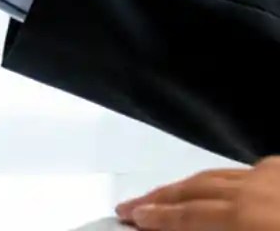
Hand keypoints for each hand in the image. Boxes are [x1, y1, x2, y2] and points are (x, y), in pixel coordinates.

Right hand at [115, 158, 279, 229]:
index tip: (131, 216)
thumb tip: (179, 227)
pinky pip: (244, 170)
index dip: (157, 217)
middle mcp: (252, 187)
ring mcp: (271, 173)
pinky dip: (222, 179)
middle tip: (130, 205)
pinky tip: (218, 184)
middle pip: (194, 189)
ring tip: (163, 193)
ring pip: (216, 174)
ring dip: (185, 185)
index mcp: (243, 216)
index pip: (188, 215)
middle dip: (159, 197)